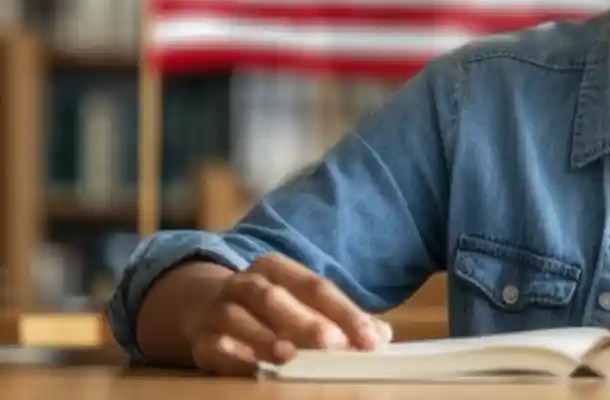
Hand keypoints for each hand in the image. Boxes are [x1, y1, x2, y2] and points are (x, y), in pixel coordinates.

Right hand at [184, 253, 392, 374]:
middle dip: (307, 322)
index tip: (371, 340)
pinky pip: (214, 347)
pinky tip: (254, 368)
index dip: (345, 313)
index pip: (316, 287)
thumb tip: (382, 336)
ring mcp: (219, 310)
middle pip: (277, 298)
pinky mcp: (201, 339)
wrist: (202, 306)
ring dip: (266, 338)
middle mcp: (245, 283)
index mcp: (276, 268)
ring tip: (290, 356)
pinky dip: (234, 358)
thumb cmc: (270, 309)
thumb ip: (342, 318)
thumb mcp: (302, 303)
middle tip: (334, 344)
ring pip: (241, 318)